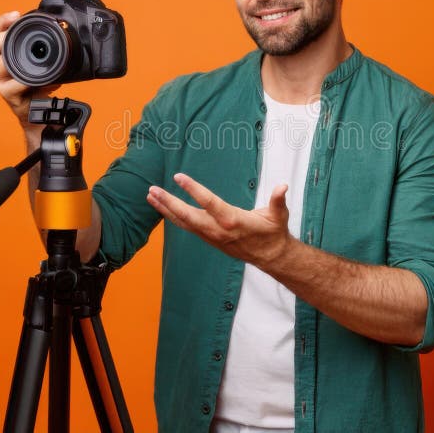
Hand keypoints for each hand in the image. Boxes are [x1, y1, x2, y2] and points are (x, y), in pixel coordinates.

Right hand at [0, 11, 59, 133]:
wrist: (37, 110)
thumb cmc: (38, 84)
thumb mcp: (40, 62)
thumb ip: (44, 48)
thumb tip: (64, 29)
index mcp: (2, 54)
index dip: (2, 21)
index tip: (16, 14)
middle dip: (5, 34)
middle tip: (21, 31)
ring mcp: (0, 80)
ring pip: (1, 64)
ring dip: (15, 57)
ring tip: (30, 54)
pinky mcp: (7, 94)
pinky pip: (12, 85)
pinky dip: (23, 81)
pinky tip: (31, 79)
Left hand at [147, 173, 292, 269]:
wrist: (270, 256)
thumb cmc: (274, 232)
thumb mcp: (279, 215)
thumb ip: (278, 200)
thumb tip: (282, 186)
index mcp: (233, 220)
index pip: (209, 203)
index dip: (193, 190)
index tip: (178, 177)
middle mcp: (218, 229)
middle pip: (188, 216)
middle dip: (169, 203)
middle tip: (152, 190)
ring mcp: (211, 236)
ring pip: (184, 222)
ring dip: (166, 209)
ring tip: (150, 195)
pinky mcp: (209, 238)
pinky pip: (187, 227)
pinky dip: (173, 217)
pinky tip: (163, 207)